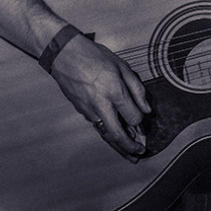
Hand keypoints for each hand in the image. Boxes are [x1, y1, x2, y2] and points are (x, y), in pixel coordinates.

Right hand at [50, 34, 150, 161]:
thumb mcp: (122, 67)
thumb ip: (137, 89)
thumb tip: (147, 109)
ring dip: (119, 147)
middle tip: (140, 153)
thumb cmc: (93, 56)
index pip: (133, 117)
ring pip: (106, 135)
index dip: (141, 123)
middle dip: (130, 147)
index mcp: (114, 91)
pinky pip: (98, 127)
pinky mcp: (82, 111)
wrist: (63, 54)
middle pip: (117, 134)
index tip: (144, 124)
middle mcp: (101, 104)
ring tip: (130, 156)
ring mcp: (89, 110)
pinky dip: (108, 136)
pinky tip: (115, 140)